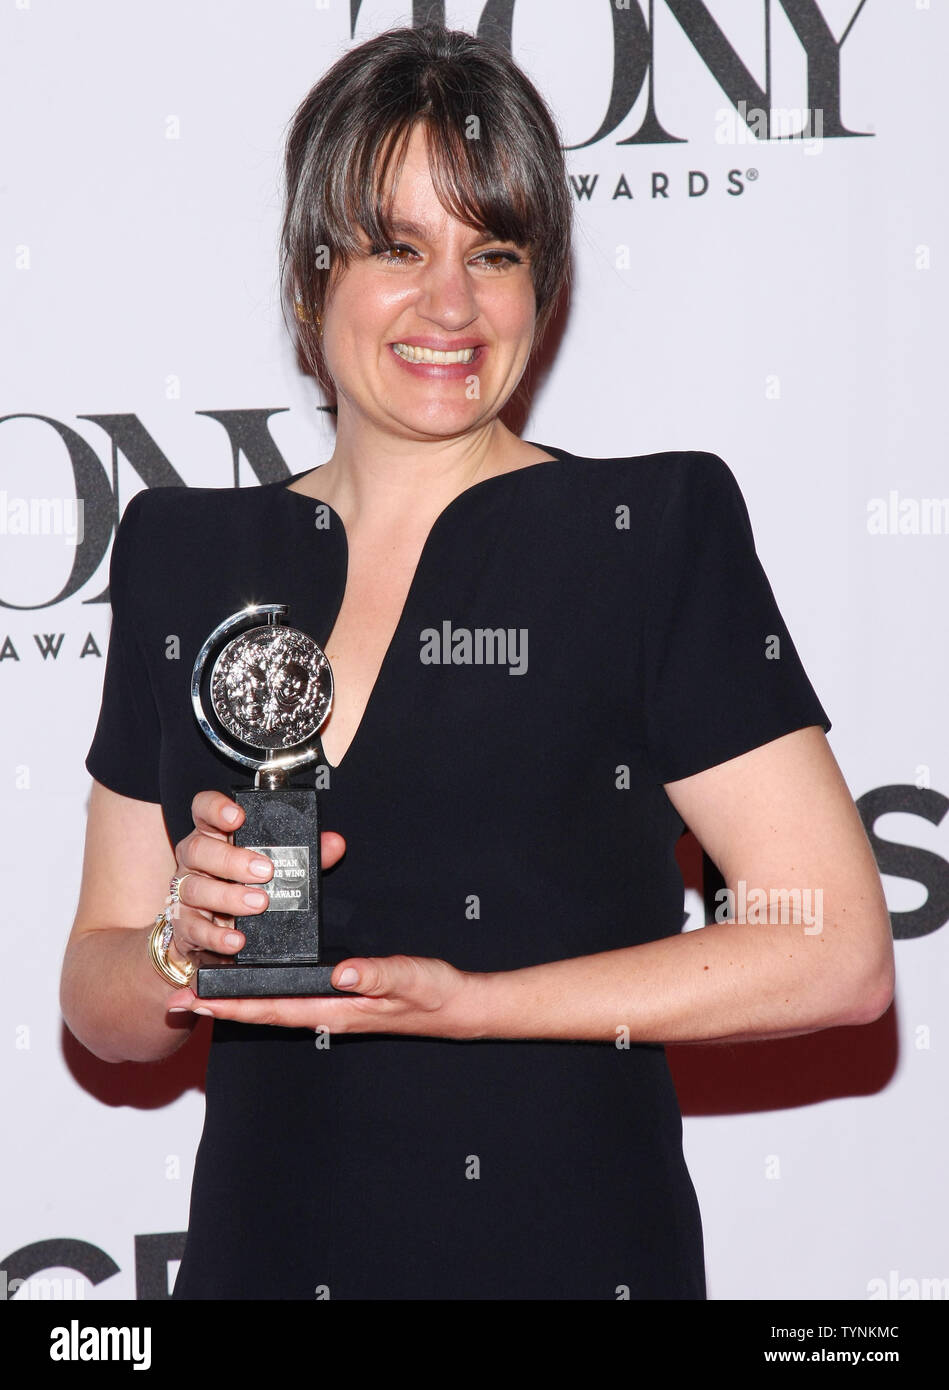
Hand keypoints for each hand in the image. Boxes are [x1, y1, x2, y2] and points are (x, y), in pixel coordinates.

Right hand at [164, 790, 345, 967]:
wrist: (214, 930)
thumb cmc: (246, 885)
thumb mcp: (276, 865)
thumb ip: (304, 853)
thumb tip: (334, 844)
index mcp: (214, 835)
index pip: (203, 809)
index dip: (216, 808)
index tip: (237, 816)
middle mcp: (194, 859)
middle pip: (198, 849)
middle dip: (231, 859)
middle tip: (265, 871)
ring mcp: (185, 891)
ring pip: (194, 888)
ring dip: (228, 897)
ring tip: (259, 904)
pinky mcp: (184, 925)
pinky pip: (193, 929)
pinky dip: (216, 936)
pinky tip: (237, 939)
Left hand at [166, 953, 481, 1040]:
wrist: (457, 1006)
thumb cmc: (434, 993)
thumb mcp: (410, 978)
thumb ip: (377, 975)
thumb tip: (342, 973)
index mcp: (337, 1009)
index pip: (274, 1009)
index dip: (233, 1006)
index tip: (195, 1001)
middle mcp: (327, 1012)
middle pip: (262, 1011)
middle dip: (219, 1007)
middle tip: (176, 999)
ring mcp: (332, 1007)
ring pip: (273, 1005)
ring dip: (236, 1000)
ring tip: (200, 992)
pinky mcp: (340, 997)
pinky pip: (292, 996)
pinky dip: (264, 991)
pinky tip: (253, 982)